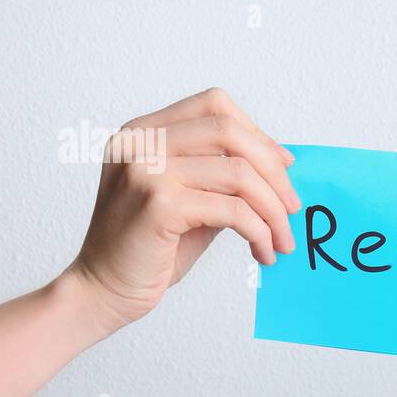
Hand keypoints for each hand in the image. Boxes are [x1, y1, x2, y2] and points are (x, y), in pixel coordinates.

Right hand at [65, 87, 299, 333]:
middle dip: (274, 172)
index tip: (284, 167)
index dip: (257, 133)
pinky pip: (233, 210)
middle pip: (230, 132)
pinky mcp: (158, 204)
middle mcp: (139, 142)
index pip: (214, 105)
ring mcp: (145, 169)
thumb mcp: (190, 197)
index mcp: (143, 131)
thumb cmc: (149, 248)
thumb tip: (281, 160)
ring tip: (282, 240)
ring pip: (239, 174)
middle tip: (293, 209)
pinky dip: (260, 232)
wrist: (103, 291)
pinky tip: (263, 252)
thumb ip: (221, 173)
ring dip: (273, 211)